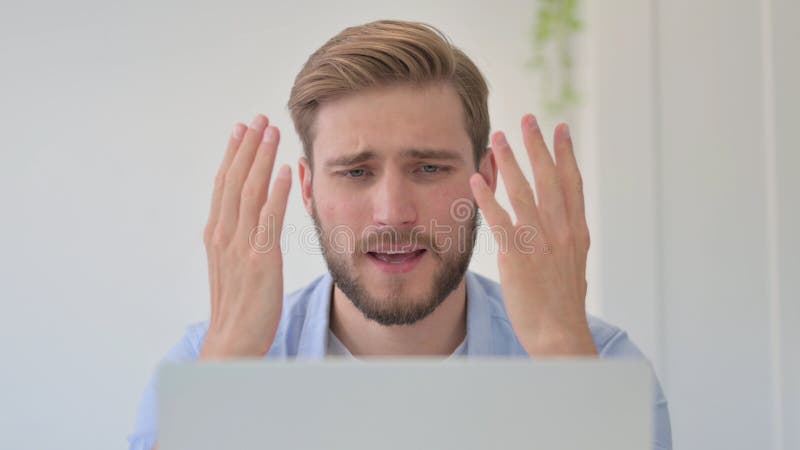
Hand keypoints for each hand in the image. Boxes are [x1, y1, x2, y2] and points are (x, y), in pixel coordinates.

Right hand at [200, 114, 291, 358]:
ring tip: (270, 131)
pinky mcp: (260, 258)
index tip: (241, 130)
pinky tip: (284, 170)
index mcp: (216, 234)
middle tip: (257, 119)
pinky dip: (276, 192)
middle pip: (234, 180)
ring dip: (260, 159)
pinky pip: (268, 218)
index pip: (223, 185)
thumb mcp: (231, 266)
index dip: (233, 155)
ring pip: (249, 191)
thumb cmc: (237, 307)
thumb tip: (244, 218)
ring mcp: (240, 245)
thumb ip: (236, 239)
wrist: (233, 340)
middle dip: (247, 147)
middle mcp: (223, 234)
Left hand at [469, 114, 596, 355]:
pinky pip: (500, 218)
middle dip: (538, 145)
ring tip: (499, 138)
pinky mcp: (517, 255)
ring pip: (524, 191)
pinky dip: (487, 196)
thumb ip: (567, 243)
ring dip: (510, 162)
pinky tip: (476, 178)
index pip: (572, 184)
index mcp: (576, 233)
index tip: (561, 129)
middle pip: (549, 179)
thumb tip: (564, 229)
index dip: (566, 154)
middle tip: (529, 118)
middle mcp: (561, 231)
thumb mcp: (574, 268)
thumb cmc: (563, 307)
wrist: (560, 335)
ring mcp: (539, 242)